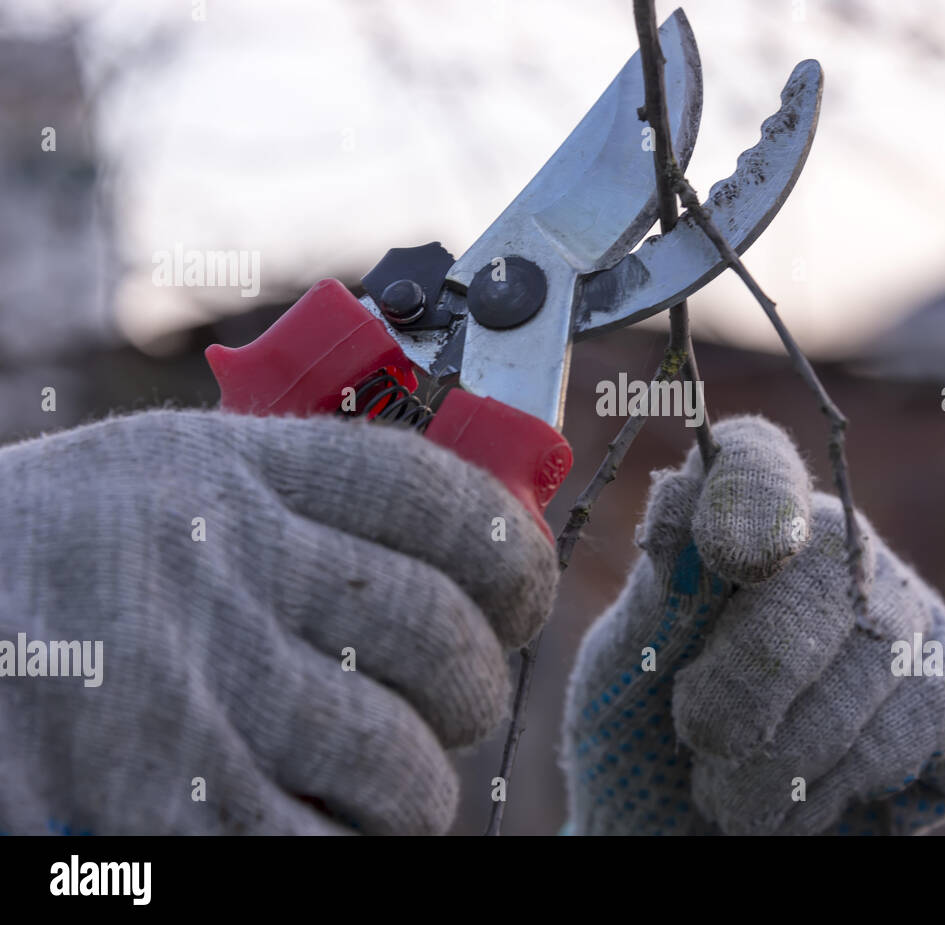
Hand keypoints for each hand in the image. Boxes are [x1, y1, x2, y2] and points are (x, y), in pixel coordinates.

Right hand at [0, 409, 556, 833]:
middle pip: (437, 636)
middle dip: (473, 685)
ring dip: (417, 788)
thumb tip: (448, 536)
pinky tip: (332, 830)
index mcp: (236, 471)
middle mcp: (228, 566)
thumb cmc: (48, 556)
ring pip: (396, 762)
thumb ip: (289, 496)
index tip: (520, 593)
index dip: (510, 553)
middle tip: (454, 702)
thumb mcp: (160, 479)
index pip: (436, 497)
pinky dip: (348, 849)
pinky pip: (316, 846)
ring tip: (395, 784)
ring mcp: (197, 688)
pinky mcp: (161, 800)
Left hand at [562, 416, 944, 834]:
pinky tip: (810, 802)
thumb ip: (661, 589)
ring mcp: (912, 621)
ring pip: (877, 663)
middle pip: (825, 572)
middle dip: (748, 683)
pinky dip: (855, 781)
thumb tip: (680, 490)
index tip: (722, 553)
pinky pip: (932, 720)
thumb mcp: (625, 665)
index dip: (750, 490)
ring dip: (786, 759)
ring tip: (734, 792)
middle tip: (701, 742)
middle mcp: (842, 553)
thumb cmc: (643, 734)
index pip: (757, 461)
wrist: (674, 827)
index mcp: (747, 522)